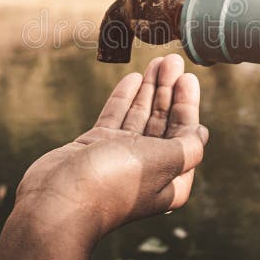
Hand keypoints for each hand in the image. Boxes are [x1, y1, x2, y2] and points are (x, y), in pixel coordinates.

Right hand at [0, 54, 207, 259]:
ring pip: (139, 116)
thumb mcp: (164, 162)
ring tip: (157, 62)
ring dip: (149, 88)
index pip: (185, 135)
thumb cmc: (115, 182)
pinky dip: (124, 98)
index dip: (188, 105)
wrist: (59, 198)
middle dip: (169, 90)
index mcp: (169, 179)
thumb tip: (201, 134)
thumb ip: (187, 147)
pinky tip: (132, 78)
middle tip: (173, 61)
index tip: (188, 78)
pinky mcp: (94, 146)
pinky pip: (115, 117)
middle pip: (163, 122)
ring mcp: (118, 155)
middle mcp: (146, 167)